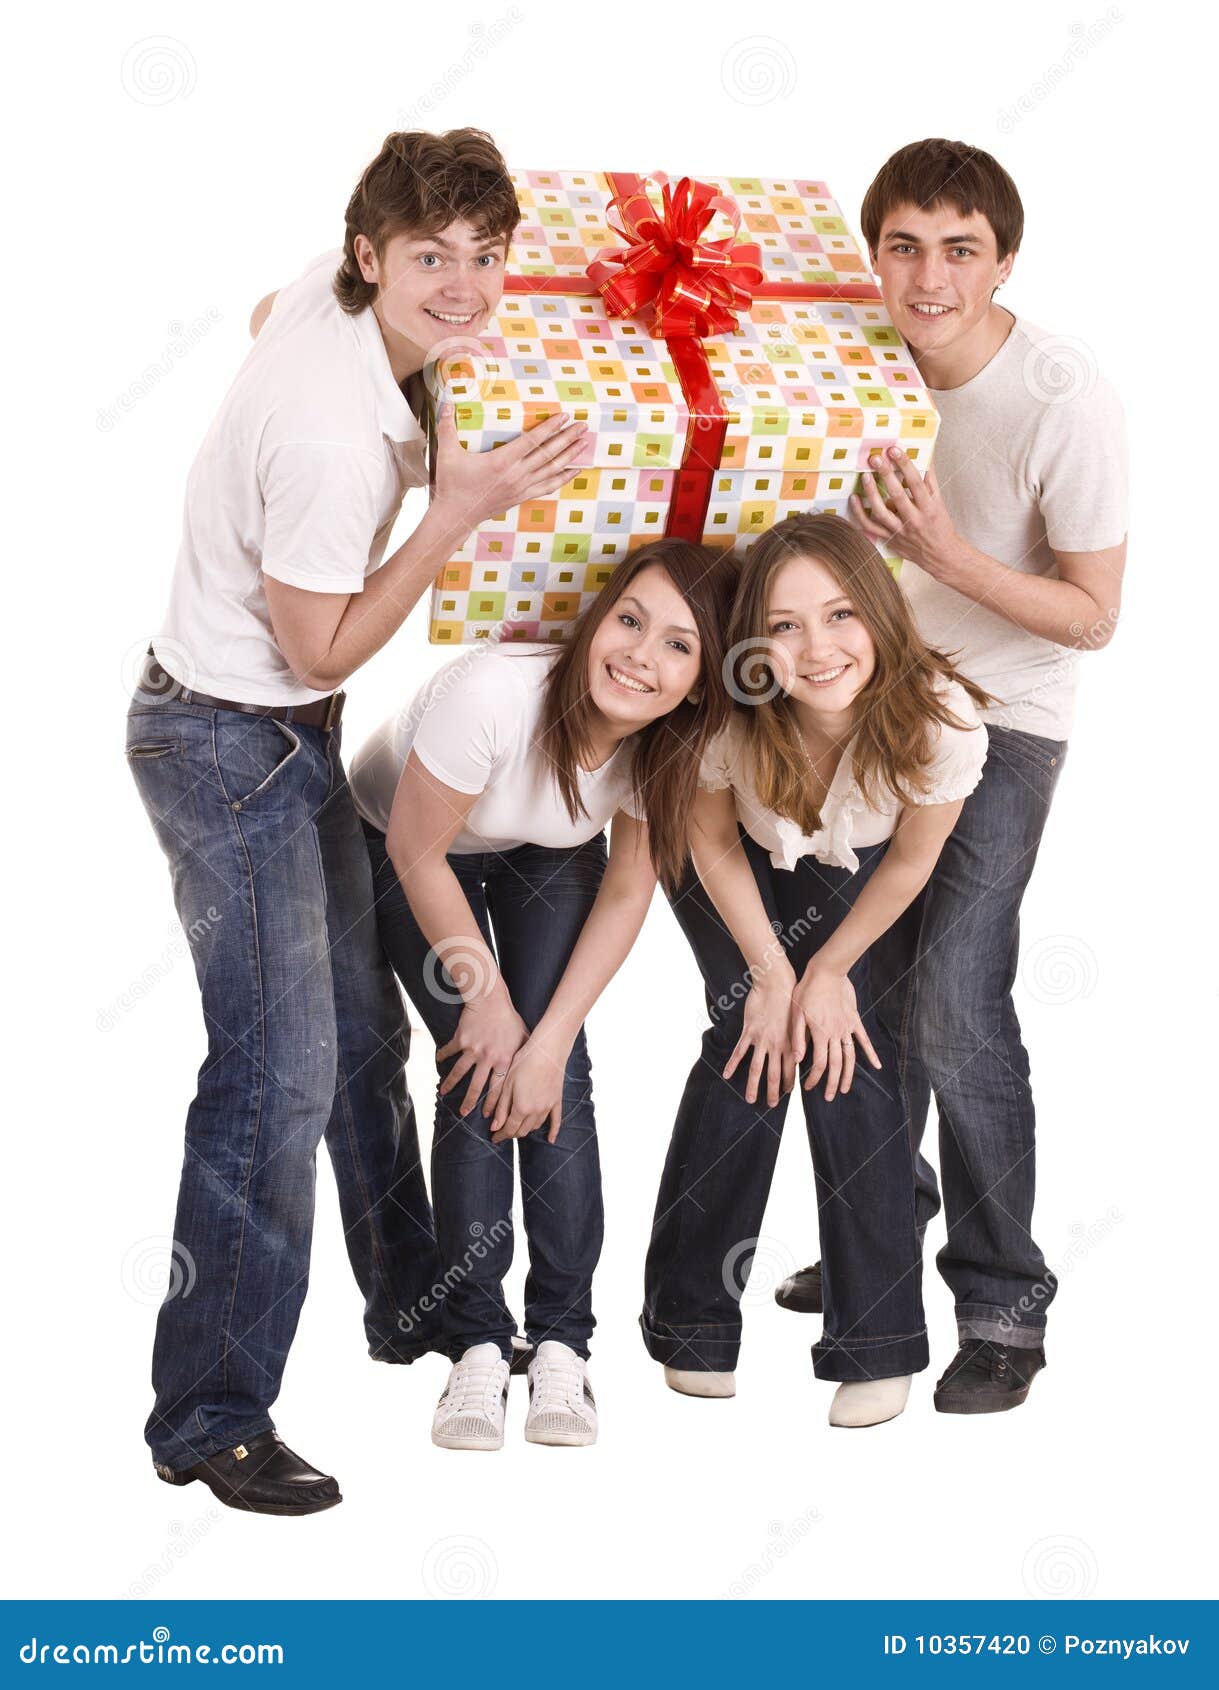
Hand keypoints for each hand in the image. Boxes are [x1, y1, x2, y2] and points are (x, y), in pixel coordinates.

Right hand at [432, 404, 592, 529]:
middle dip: (567, 438)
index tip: (564, 416)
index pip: (532, 441)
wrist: (456, 515)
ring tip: (584, 443)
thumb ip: (447, 426)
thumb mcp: (446, 453)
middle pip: (548, 453)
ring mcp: (521, 487)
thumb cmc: (451, 484)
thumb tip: (445, 402)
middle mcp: (516, 475)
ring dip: (570, 455)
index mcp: (502, 461)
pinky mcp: (522, 497)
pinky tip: (574, 470)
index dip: (550, 427)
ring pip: (552, 469)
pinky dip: (563, 477)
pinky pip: (548, 486)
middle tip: (583, 426)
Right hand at [436, 988, 528, 1119]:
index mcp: (504, 1060)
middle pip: (477, 1085)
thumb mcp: (522, 1037)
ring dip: (450, 1084)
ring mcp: (472, 1050)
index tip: (490, 1116)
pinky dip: (442, 1055)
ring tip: (443, 1093)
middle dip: (470, 1101)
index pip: (499, 1088)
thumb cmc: (509, 1018)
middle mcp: (488, 1058)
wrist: (490, 999)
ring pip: (459, 1072)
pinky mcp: (460, 1040)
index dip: (494, 1104)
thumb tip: (530, 1070)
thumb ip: (523, 1055)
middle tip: (464, 1113)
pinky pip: (449, 1051)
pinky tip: (438, 1061)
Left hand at [488, 1033, 570, 1145]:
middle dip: (511, 1134)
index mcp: (521, 1108)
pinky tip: (551, 1140)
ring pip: (535, 1127)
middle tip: (502, 1131)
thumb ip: (502, 1108)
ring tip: (517, 1127)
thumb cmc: (524, 1062)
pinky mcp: (557, 1100)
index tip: (493, 1137)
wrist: (547, 1049)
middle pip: (522, 1131)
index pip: (509, 1129)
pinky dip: (553, 1131)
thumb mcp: (507, 1084)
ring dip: (525, 1130)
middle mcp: (536, 1112)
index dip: (500, 1135)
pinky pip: (556, 1121)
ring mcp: (548, 1107)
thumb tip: (495, 1127)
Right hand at [723, 968, 797, 1107]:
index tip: (785, 1095)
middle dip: (772, 1093)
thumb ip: (800, 1040)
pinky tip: (726, 1075)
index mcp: (791, 1045)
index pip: (790, 1072)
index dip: (787, 1085)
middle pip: (773, 1076)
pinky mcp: (749, 1032)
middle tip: (769, 1105)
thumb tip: (802, 1055)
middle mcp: (777, 1046)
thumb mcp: (800, 1022)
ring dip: (753, 1086)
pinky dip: (732, 1064)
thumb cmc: (792, 1000)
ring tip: (750, 1099)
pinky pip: (740, 1052)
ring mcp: (761, 1040)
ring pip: (756, 1069)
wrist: (776, 984)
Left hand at [790, 964, 880, 1101]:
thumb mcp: (796, 1013)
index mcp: (819, 1033)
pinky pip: (864, 1039)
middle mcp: (835, 1034)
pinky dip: (871, 1053)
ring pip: (850, 1057)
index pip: (818, 1064)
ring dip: (848, 1075)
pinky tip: (876, 1066)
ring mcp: (847, 1028)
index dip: (814, 1078)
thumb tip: (796, 1059)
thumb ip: (797, 1037)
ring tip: (844, 1088)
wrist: (826, 972)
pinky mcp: (854, 1020)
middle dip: (831, 1083)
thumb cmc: (806, 991)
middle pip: (835, 1065)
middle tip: (829, 1096)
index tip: (808, 1087)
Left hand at [848, 446, 965, 578]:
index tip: (894, 450)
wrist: (941, 555)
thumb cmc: (940, 525)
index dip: (904, 464)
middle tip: (875, 458)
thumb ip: (930, 480)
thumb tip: (925, 456)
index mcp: (928, 507)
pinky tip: (853, 498)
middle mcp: (914, 519)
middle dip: (885, 474)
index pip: (915, 482)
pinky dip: (859, 513)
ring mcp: (899, 531)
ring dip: (871, 492)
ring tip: (865, 476)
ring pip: (881, 512)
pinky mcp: (889, 539)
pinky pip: (870, 526)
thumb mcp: (939, 502)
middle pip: (897, 494)